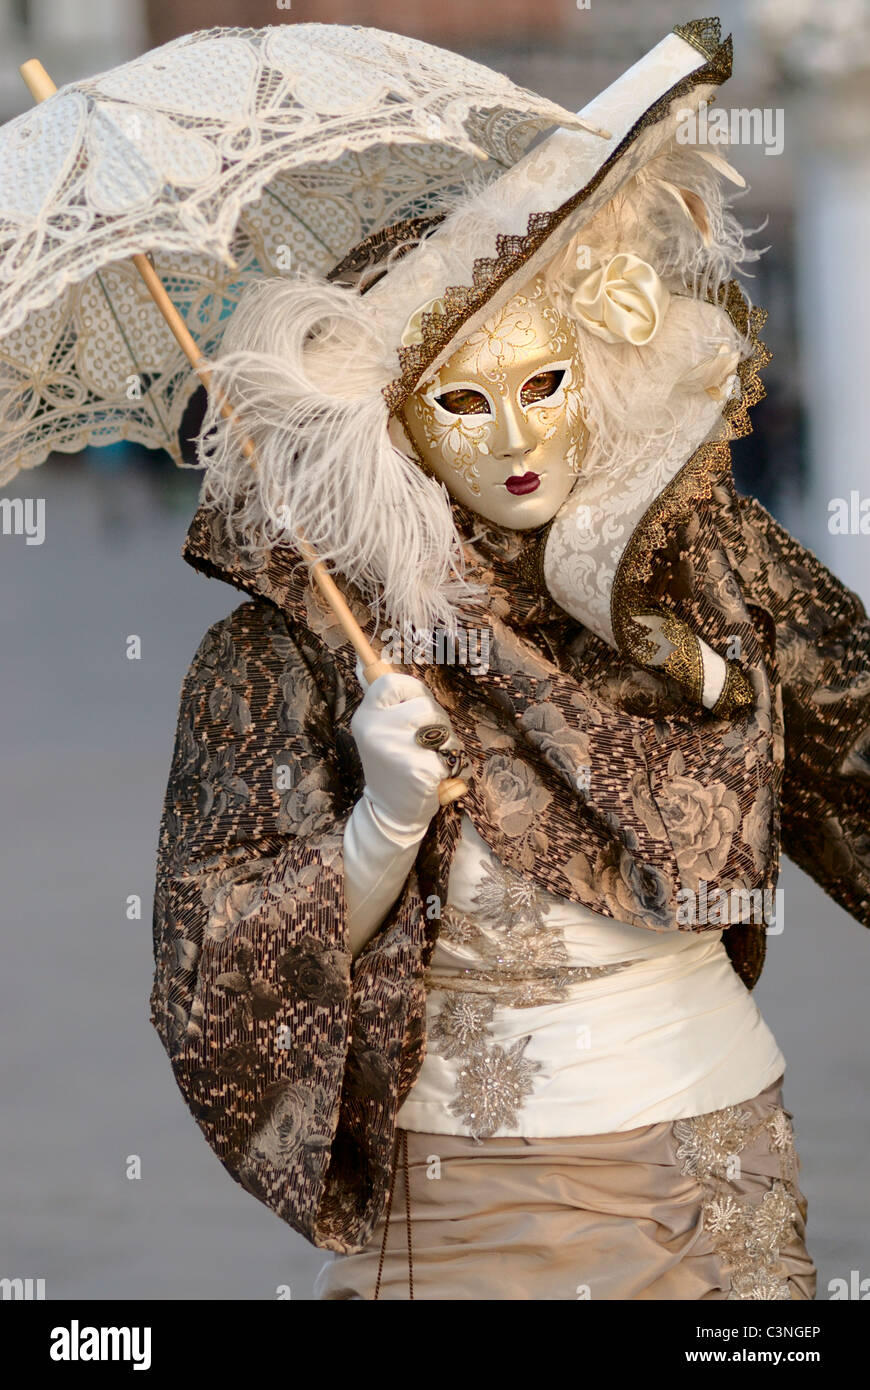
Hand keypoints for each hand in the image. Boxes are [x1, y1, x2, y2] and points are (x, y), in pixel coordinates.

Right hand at [350, 670, 461, 834]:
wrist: (390, 812)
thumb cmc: (394, 765)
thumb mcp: (381, 729)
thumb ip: (386, 700)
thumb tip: (366, 660)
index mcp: (367, 715)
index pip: (392, 681)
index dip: (413, 692)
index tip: (413, 713)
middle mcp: (375, 729)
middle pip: (427, 706)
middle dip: (436, 724)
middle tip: (422, 746)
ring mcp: (395, 749)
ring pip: (443, 729)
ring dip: (447, 745)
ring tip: (430, 761)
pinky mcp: (417, 769)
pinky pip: (452, 755)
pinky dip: (452, 768)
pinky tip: (434, 778)